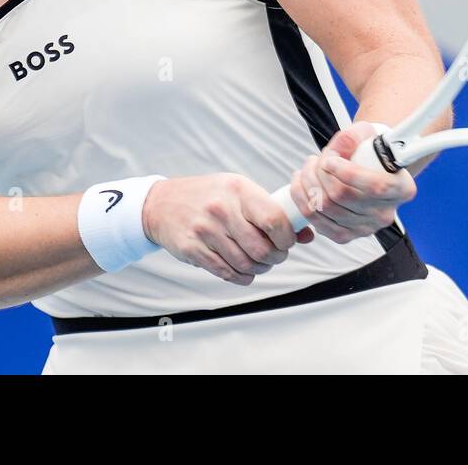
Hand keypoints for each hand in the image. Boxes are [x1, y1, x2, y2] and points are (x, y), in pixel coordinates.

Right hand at [142, 173, 313, 285]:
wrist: (161, 204)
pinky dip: (242, 277)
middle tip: (276, 256)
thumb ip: (271, 210)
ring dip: (259, 269)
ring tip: (259, 263)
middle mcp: (222, 209)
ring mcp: (205, 231)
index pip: (275, 220)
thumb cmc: (207, 196)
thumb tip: (306, 234)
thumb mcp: (238, 191)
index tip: (288, 241)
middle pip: (263, 249)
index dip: (287, 238)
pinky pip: (227, 273)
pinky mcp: (193, 250)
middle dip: (276, 258)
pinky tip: (243, 271)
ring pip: (246, 264)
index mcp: (238, 190)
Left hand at [288, 121, 416, 243]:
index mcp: (401, 189)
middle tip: (315, 159)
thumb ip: (354, 137)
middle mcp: (385, 213)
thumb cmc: (370, 153)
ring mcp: (365, 228)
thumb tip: (341, 144)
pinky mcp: (346, 236)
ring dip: (307, 184)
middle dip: (319, 173)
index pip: (375, 186)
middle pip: (342, 196)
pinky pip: (317, 221)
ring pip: (326, 208)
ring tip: (308, 168)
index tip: (330, 158)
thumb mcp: (367, 135)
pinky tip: (302, 185)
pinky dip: (303, 200)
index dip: (348, 173)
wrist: (368, 169)